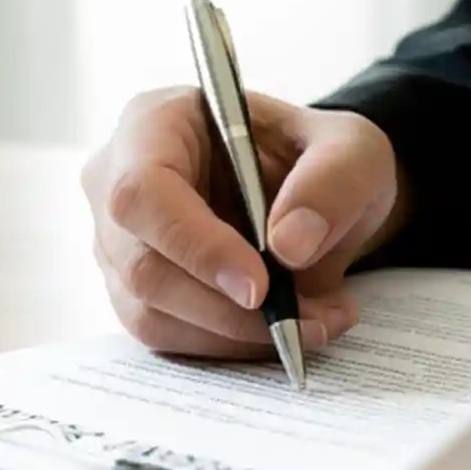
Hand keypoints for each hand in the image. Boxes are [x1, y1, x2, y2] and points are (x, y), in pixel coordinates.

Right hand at [80, 87, 404, 357]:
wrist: (315, 197)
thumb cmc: (320, 159)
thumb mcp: (353, 150)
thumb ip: (332, 183)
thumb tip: (289, 246)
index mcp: (156, 123)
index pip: (143, 190)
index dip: (196, 246)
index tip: (259, 288)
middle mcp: (118, 182)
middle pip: (142, 265)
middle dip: (228, 309)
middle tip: (307, 320)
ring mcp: (120, 243)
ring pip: (152, 312)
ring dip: (238, 335)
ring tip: (318, 322)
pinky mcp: (138, 292)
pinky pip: (170, 336)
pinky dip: (233, 346)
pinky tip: (290, 329)